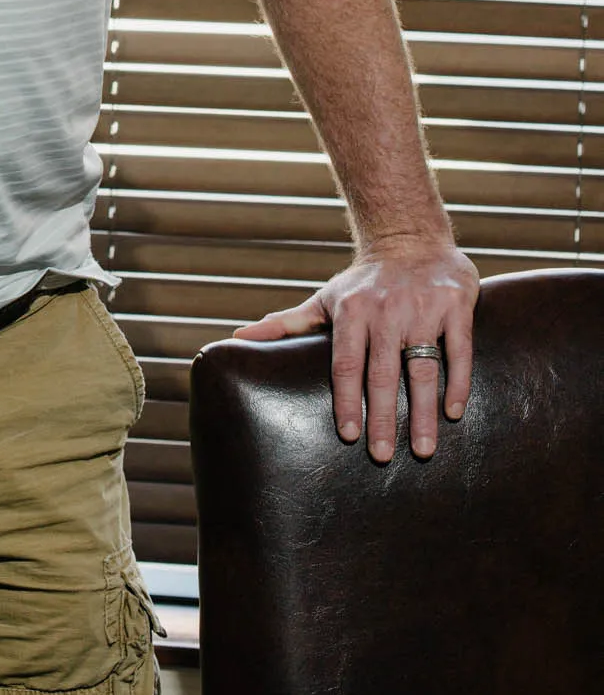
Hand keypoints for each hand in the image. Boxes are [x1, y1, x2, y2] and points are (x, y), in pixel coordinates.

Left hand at [232, 238, 479, 461]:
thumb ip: (286, 324)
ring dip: (422, 412)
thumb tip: (237, 339)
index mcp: (351, 312)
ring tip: (422, 450)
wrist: (410, 237)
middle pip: (382, 373)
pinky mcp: (454, 305)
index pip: (345, 365)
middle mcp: (385, 311)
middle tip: (383, 457)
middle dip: (383, 418)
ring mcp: (421, 308)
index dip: (346, 401)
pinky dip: (457, 383)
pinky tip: (453, 413)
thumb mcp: (324, 300)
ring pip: (422, 368)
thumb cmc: (363, 282)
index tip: (349, 436)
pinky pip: (458, 351)